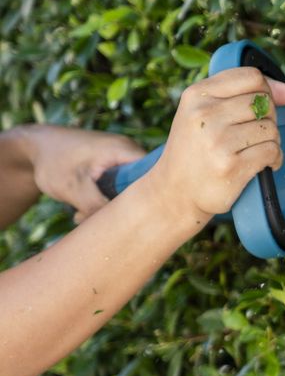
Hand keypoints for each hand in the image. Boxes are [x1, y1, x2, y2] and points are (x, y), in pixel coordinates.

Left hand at [17, 125, 145, 222]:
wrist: (34, 148)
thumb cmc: (53, 162)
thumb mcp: (74, 188)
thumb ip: (98, 207)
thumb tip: (119, 226)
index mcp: (126, 151)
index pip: (158, 175)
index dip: (155, 197)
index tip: (140, 217)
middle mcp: (129, 153)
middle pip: (145, 186)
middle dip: (126, 207)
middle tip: (105, 220)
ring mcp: (121, 160)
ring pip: (129, 191)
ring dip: (111, 207)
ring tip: (84, 215)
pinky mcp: (113, 168)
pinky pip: (119, 189)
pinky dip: (104, 202)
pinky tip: (83, 211)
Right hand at [144, 67, 284, 227]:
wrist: (175, 192)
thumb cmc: (196, 149)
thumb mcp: (204, 113)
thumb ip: (243, 94)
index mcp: (198, 95)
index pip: (251, 76)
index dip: (267, 90)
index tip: (263, 106)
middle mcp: (206, 114)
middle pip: (264, 102)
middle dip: (268, 119)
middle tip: (254, 134)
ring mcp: (218, 140)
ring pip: (271, 128)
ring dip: (271, 141)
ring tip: (255, 150)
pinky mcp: (232, 166)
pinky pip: (272, 151)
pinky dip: (275, 159)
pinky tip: (263, 164)